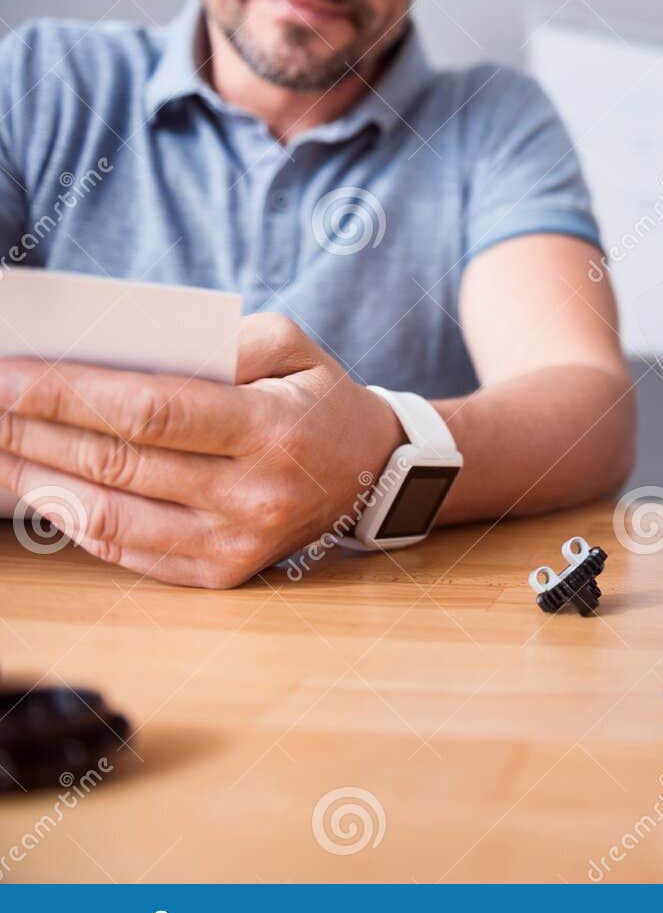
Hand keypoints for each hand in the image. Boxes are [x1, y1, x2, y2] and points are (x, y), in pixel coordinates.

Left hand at [0, 314, 405, 587]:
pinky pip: (128, 551)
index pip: (151, 412)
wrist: (375, 474)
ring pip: (109, 514)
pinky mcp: (223, 573)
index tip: (6, 375)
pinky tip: (34, 489)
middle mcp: (253, 495)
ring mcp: (237, 543)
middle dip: (32, 430)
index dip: (69, 394)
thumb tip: (132, 353)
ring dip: (34, 479)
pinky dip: (71, 520)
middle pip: (116, 462)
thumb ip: (223, 339)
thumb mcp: (292, 347)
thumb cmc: (320, 399)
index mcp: (271, 429)